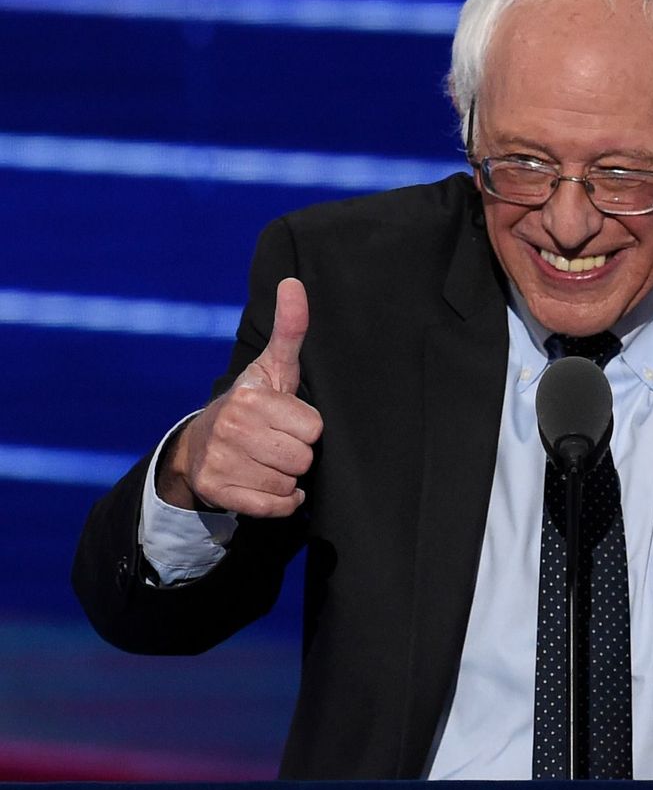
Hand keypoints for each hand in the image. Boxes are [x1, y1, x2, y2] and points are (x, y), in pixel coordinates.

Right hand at [158, 277, 323, 516]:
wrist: (202, 445)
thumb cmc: (252, 404)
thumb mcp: (273, 367)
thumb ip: (290, 329)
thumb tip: (294, 283)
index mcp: (251, 397)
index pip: (314, 428)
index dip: (306, 427)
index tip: (286, 421)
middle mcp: (231, 427)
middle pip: (303, 458)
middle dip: (297, 453)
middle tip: (275, 443)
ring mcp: (220, 461)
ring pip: (288, 483)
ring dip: (286, 478)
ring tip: (266, 461)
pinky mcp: (216, 491)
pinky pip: (273, 507)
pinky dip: (280, 502)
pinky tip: (268, 485)